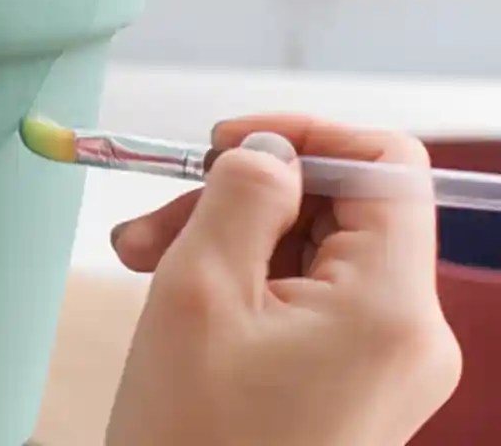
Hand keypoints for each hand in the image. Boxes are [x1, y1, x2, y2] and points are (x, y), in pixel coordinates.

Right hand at [105, 115, 460, 445]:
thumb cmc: (190, 443)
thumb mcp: (197, 295)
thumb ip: (240, 197)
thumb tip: (267, 149)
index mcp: (388, 308)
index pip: (385, 166)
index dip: (304, 135)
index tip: (228, 142)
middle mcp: (408, 335)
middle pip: (337, 211)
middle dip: (240, 199)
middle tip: (151, 221)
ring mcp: (384, 365)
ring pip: (312, 255)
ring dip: (226, 241)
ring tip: (143, 262)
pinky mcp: (354, 386)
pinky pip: (307, 303)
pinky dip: (243, 285)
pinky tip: (176, 297)